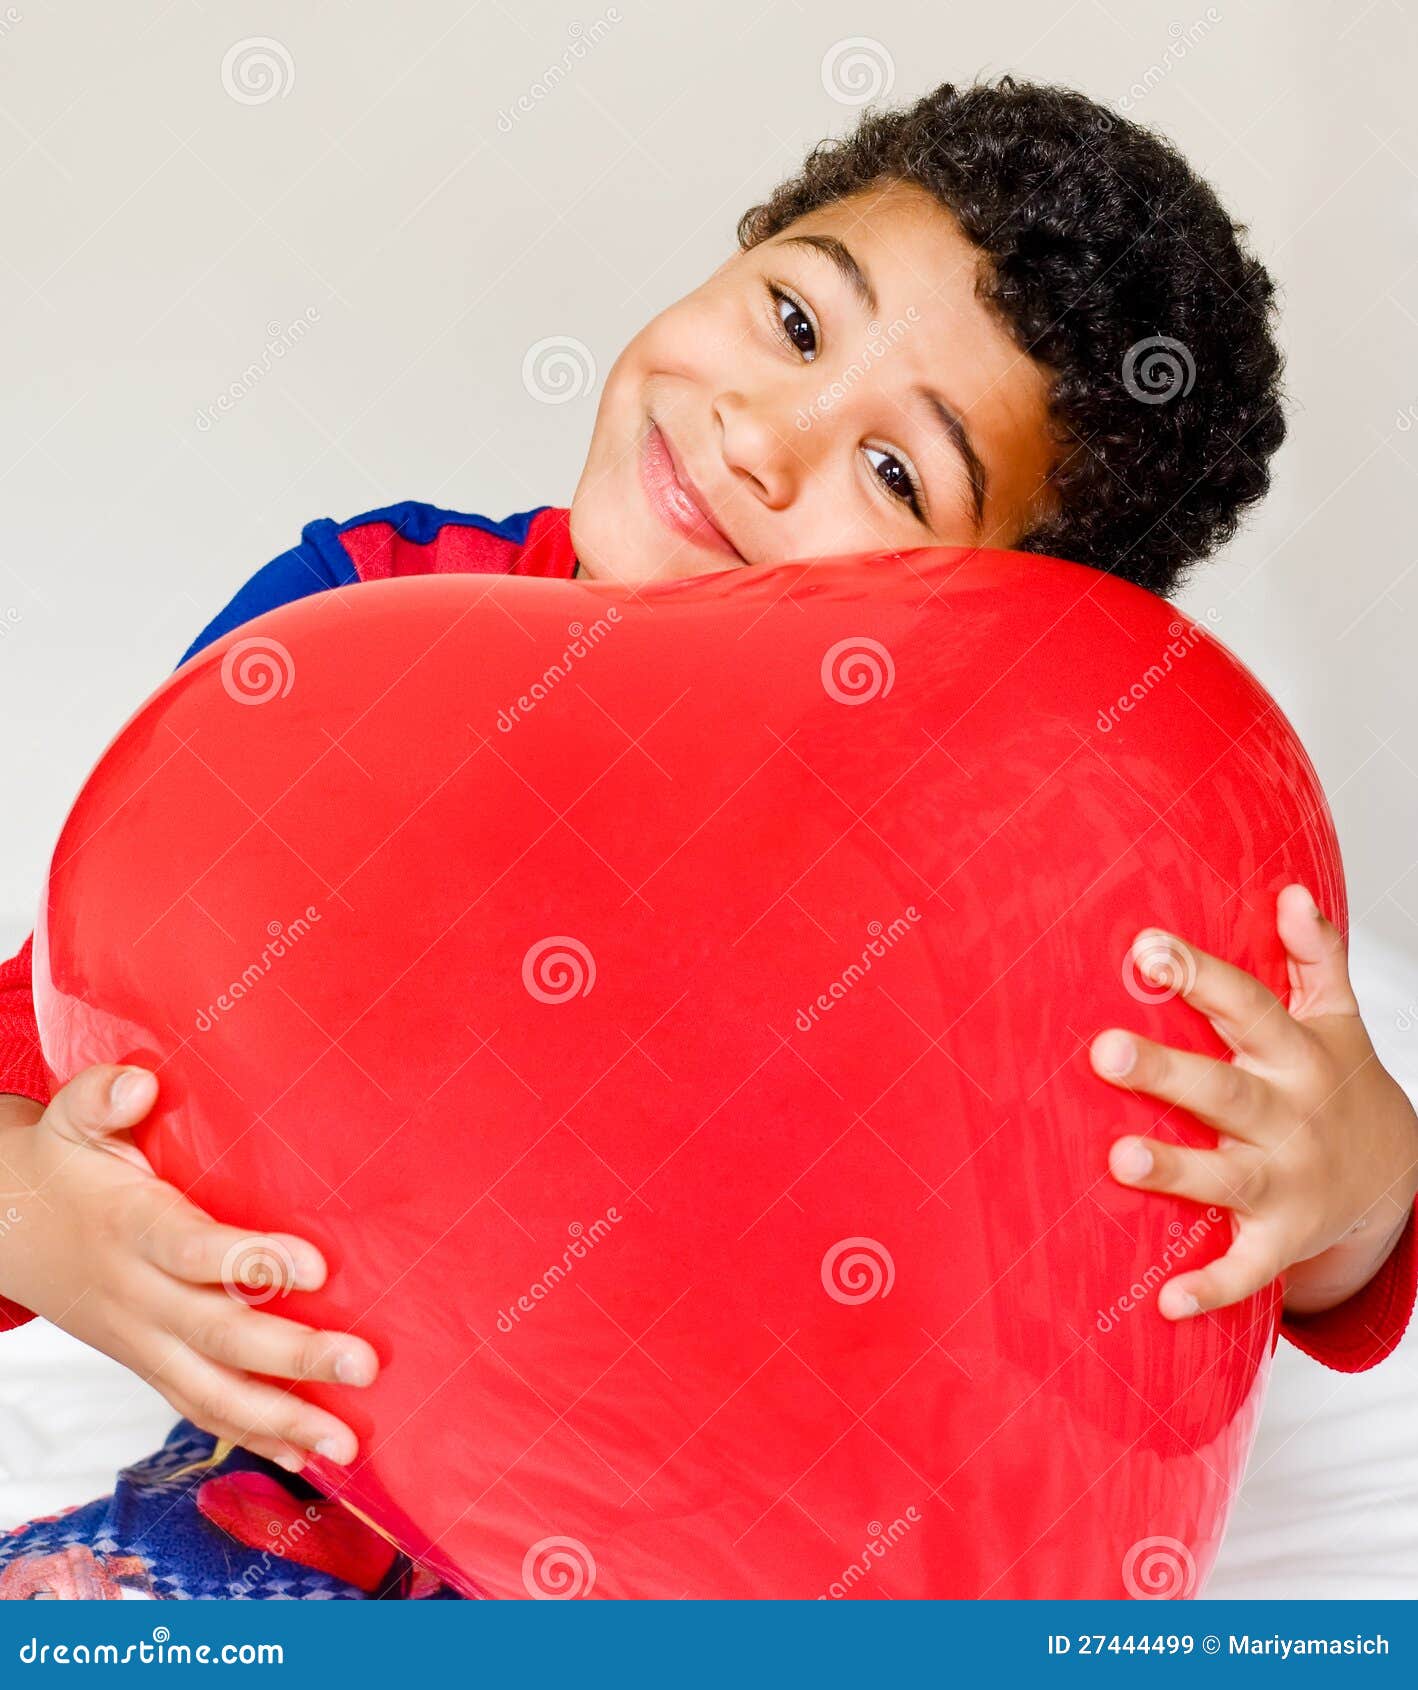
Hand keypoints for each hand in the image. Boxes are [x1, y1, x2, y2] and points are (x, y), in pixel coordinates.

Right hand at [0, 1064, 378, 1469]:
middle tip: (362, 1364)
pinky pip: (199, 1409)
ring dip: (282, 1420)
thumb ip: (101, 1097)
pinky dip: (252, 1437)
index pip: (192, 1251)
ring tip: (347, 1440)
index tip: (316, 1268)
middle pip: (218, 1335)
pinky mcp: (149, 1363)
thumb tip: (137, 1083)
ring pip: (211, 1392)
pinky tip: (306, 1459)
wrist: (1, 1227)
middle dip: (292, 1355)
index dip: (250, 1261)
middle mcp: (138, 1296)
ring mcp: (142, 1341)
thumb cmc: (59, 1165)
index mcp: (129, 1229)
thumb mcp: (69, 1120)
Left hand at [1089, 884, 1417, 1319]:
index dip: (1199, 977)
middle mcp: (1289, 1117)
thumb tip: (1292, 891)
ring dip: (1176, 1172)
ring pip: (1227, 1179)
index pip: (1247, 1007)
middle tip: (1103, 1049)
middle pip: (1224, 1092)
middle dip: (1166, 1073)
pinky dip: (1212, 1287)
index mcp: (1296, 1055)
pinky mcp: (1282, 1239)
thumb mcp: (1335, 1020)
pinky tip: (1168, 1301)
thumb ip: (1314, 957)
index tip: (1147, 949)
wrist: (1396, 1179)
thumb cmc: (1336, 1083)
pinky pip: (1248, 1268)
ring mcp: (1287, 1182)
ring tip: (1118, 1159)